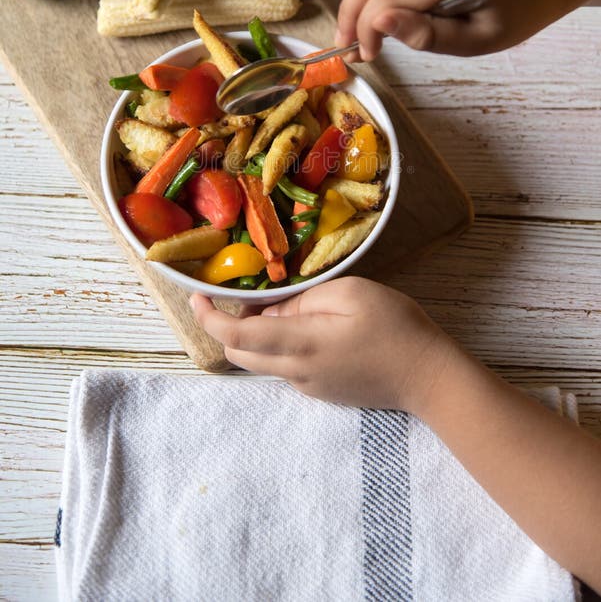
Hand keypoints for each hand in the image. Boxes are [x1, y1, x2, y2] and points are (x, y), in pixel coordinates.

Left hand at [190, 276, 454, 413]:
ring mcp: (307, 386)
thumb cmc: (394, 326)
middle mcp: (295, 372)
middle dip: (226, 327)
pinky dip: (277, 346)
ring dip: (254, 336)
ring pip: (261, 361)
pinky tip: (305, 326)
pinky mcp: (320, 392)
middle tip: (238, 296)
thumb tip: (270, 310)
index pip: (236, 336)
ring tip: (279, 305)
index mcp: (299, 344)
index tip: (197, 297)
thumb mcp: (349, 293)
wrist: (427, 377)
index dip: (209, 318)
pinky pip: (285, 367)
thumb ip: (303, 300)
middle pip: (239, 354)